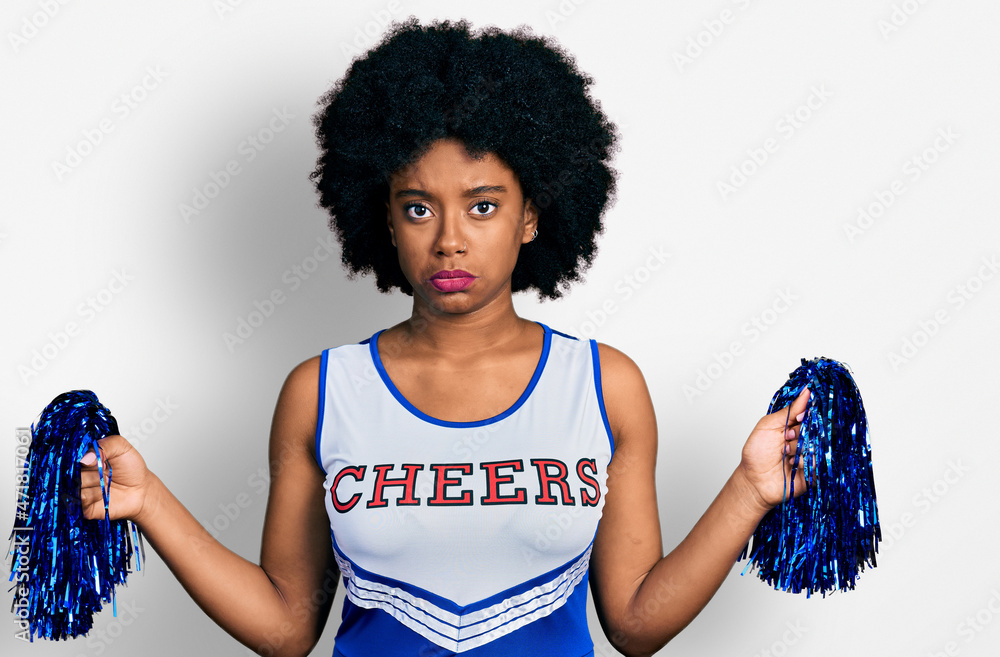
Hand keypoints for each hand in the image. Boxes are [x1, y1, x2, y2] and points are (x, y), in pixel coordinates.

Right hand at [78, 434, 155, 524]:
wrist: (141, 489)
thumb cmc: (130, 468)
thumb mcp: (121, 448)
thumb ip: (106, 445)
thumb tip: (86, 457)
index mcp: (84, 458)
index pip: (71, 455)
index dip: (84, 456)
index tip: (98, 459)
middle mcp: (78, 474)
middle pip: (71, 470)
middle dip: (92, 469)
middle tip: (106, 470)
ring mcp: (79, 490)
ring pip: (75, 484)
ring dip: (94, 482)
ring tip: (107, 481)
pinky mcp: (83, 506)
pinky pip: (81, 500)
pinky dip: (94, 495)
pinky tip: (104, 493)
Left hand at [735, 386, 810, 513]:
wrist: (754, 481)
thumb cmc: (757, 453)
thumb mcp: (768, 426)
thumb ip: (789, 410)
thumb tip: (806, 392)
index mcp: (796, 425)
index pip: (813, 412)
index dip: (807, 414)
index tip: (798, 418)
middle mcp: (806, 438)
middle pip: (817, 428)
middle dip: (799, 433)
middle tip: (786, 439)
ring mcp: (812, 455)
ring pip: (818, 444)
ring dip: (799, 449)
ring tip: (786, 454)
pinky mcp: (816, 471)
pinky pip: (820, 462)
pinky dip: (804, 462)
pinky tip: (792, 465)